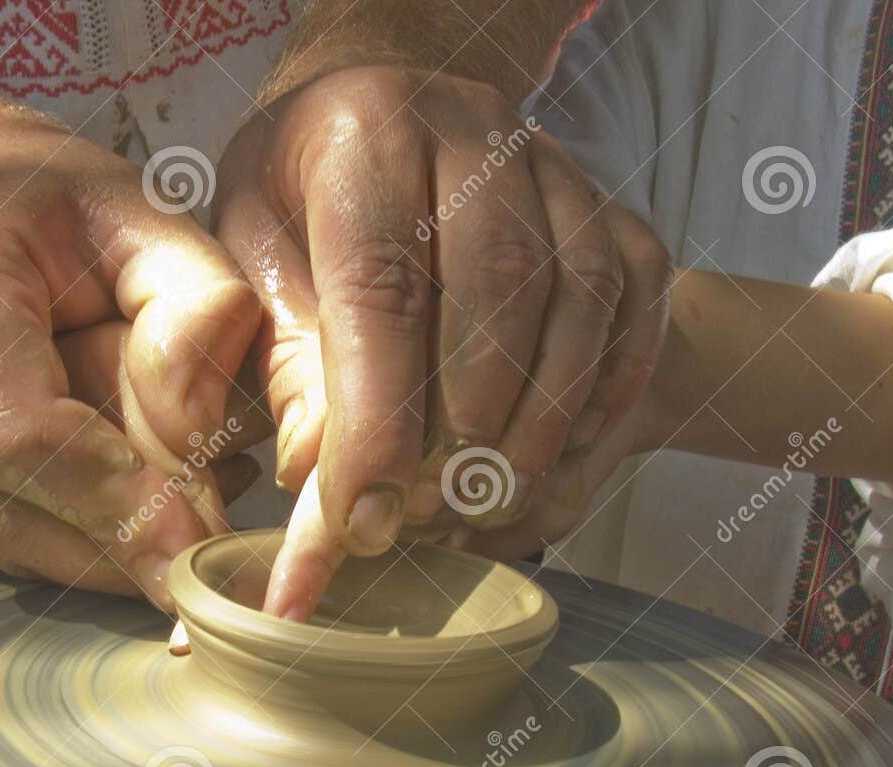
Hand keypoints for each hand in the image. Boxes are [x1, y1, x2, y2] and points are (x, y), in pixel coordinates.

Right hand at [0, 108, 260, 609]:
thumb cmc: (56, 203)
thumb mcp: (149, 216)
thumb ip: (193, 310)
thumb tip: (202, 432)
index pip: (16, 431)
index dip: (110, 498)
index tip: (197, 540)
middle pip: (9, 507)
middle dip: (123, 539)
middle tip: (215, 541)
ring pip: (9, 539)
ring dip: (108, 548)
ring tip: (186, 506)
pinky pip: (6, 533)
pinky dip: (83, 538)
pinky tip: (140, 504)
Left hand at [212, 65, 670, 616]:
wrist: (380, 123)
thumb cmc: (302, 207)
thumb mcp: (257, 267)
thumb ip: (284, 362)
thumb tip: (317, 467)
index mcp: (363, 135)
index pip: (380, 289)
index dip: (376, 417)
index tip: (365, 517)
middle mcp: (470, 126)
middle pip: (499, 283)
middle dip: (471, 418)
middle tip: (437, 505)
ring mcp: (553, 160)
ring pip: (579, 293)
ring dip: (545, 412)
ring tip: (495, 491)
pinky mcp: (608, 198)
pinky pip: (635, 293)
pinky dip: (609, 380)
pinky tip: (567, 442)